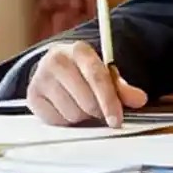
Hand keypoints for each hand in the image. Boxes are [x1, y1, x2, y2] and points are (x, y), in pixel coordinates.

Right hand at [27, 41, 146, 127]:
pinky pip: (57, 121)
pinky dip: (65, 120)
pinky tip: (66, 108)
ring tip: (80, 104)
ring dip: (81, 116)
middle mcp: (57, 60)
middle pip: (86, 100)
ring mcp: (41, 78)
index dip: (109, 101)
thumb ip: (122, 87)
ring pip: (72, 114)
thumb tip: (139, 99)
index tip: (117, 120)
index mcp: (79, 50)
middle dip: (96, 111)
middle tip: (97, 109)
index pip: (97, 77)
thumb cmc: (83, 72)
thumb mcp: (104, 74)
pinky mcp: (32, 96)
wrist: (54, 68)